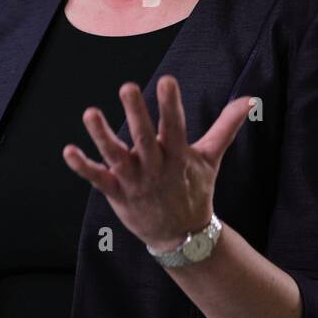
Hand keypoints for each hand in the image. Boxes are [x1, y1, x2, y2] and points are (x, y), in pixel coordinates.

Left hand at [62, 75, 251, 251]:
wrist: (182, 236)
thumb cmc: (194, 189)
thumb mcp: (211, 158)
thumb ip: (226, 126)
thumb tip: (250, 99)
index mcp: (178, 155)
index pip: (176, 126)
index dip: (171, 104)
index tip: (167, 81)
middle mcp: (155, 167)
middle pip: (145, 138)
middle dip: (137, 114)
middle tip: (127, 86)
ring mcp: (135, 181)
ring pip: (116, 156)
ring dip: (102, 136)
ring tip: (90, 113)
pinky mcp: (118, 194)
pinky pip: (98, 179)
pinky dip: (83, 167)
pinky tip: (68, 151)